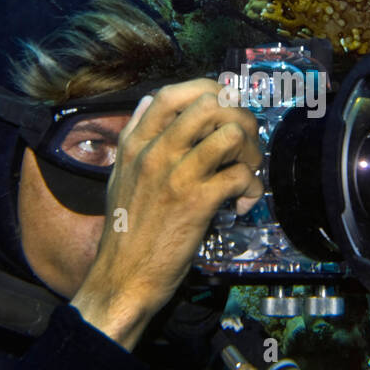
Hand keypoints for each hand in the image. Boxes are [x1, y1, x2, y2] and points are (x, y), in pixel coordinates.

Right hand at [72, 79, 263, 349]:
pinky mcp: (197, 203)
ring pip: (231, 133)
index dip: (207, 92)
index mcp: (135, 144)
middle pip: (211, 105)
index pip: (172, 93)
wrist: (122, 278)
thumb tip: (148, 101)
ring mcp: (177, 176)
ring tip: (246, 172)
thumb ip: (133, 136)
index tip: (222, 109)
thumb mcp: (118, 175)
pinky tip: (241, 203)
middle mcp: (156, 152)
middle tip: (243, 146)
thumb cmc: (123, 230)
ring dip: (250, 152)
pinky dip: (252, 188)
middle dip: (239, 119)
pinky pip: (240, 176)